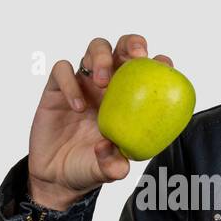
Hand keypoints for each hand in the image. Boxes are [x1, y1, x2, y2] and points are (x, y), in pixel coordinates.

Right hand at [27, 34, 176, 209]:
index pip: (148, 72)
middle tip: (137, 57)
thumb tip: (114, 156)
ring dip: (102, 57)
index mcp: (129, 101)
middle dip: (132, 44)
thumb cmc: (88, 167)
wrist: (55, 176)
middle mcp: (108, 87)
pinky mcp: (56, 89)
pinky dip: (71, 82)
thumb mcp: (107, 171)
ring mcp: (83, 84)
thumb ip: (114, 166)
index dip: (159, 63)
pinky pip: (63, 70)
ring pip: (95, 48)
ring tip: (102, 82)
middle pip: (122, 48)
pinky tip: (78, 105)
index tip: (165, 65)